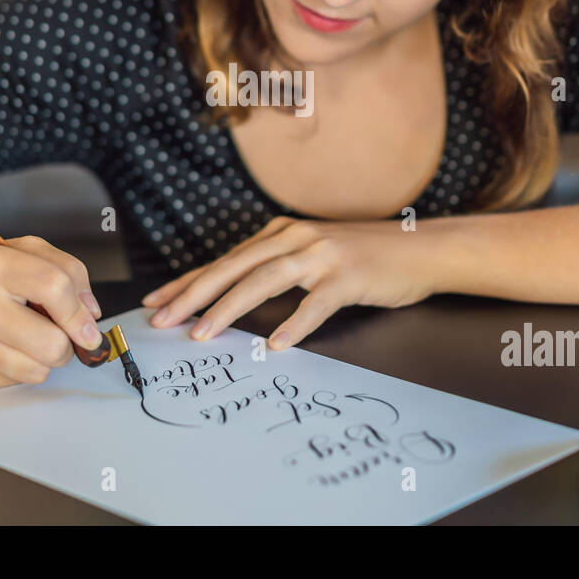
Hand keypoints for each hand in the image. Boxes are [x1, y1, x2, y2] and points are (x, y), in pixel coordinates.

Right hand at [0, 236, 103, 387]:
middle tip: (57, 333)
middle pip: (50, 342)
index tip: (89, 327)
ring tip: (27, 338)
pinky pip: (13, 382)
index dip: (79, 312)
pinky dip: (19, 368)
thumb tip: (90, 314)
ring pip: (36, 370)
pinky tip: (2, 347)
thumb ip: (66, 271)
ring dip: (44, 359)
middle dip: (66, 344)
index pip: (53, 287)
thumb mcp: (21, 252)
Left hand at [141, 216, 434, 349]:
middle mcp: (295, 238)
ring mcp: (322, 255)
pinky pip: (315, 304)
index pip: (224, 261)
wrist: (420, 249)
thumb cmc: (365, 257)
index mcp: (281, 234)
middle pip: (233, 268)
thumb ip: (276, 268)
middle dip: (193, 296)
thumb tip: (233, 295)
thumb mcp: (312, 254)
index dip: (188, 282)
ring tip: (203, 334)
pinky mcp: (348, 276)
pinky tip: (274, 344)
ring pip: (263, 281)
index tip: (157, 303)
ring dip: (229, 309)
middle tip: (163, 321)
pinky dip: (293, 324)